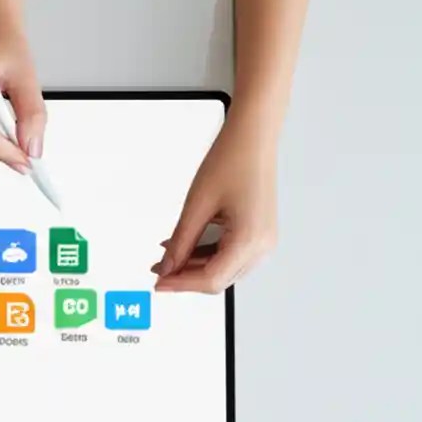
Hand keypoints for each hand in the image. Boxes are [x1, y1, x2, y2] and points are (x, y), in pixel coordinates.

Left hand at [153, 117, 277, 292]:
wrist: (253, 137)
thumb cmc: (233, 160)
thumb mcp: (197, 205)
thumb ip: (180, 242)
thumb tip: (167, 267)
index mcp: (250, 240)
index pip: (211, 279)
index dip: (181, 284)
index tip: (159, 283)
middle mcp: (262, 245)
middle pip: (219, 278)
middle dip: (187, 277)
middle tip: (158, 271)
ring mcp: (264, 240)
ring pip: (224, 268)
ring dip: (195, 266)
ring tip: (166, 258)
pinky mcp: (259, 232)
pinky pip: (230, 254)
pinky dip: (206, 254)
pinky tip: (185, 247)